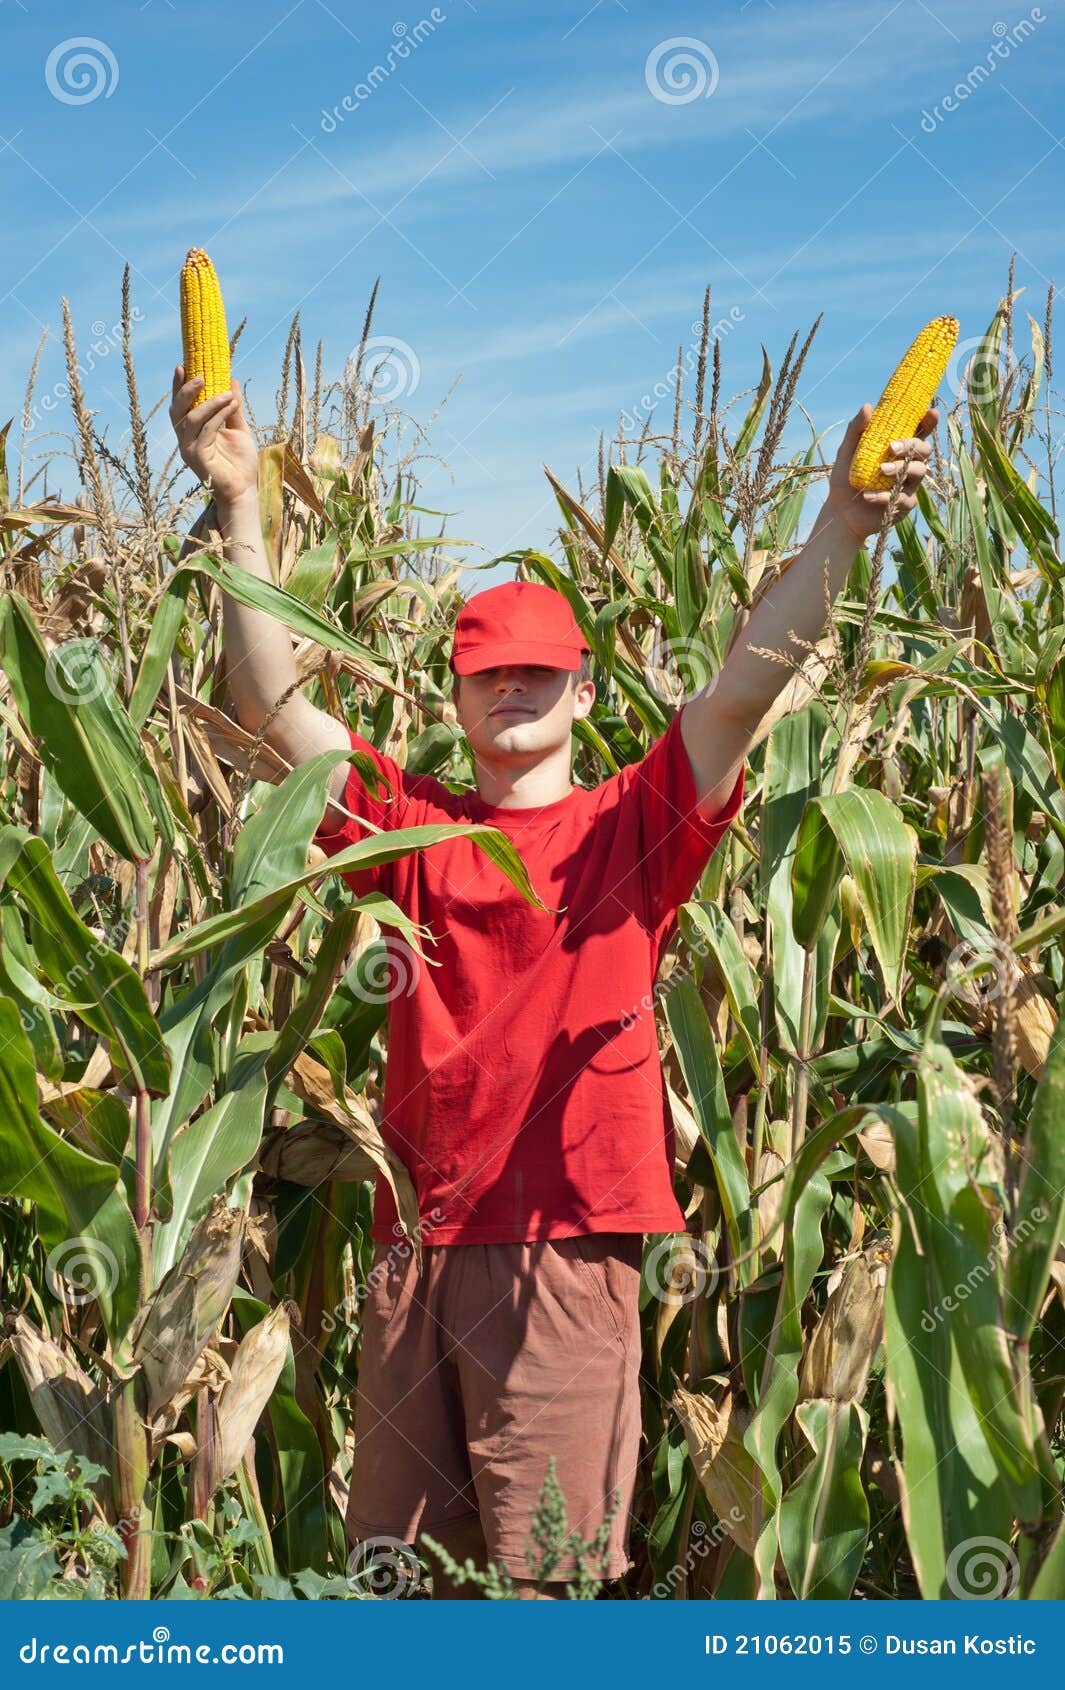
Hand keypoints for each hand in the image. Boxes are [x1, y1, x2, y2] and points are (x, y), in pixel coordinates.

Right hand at [169, 367, 259, 507]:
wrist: (244, 489)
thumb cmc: (240, 462)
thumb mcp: (239, 429)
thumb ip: (233, 407)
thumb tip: (231, 380)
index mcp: (191, 431)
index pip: (180, 405)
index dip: (179, 386)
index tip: (183, 366)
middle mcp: (186, 439)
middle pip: (177, 410)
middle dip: (186, 391)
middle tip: (201, 375)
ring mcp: (189, 449)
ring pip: (191, 419)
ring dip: (209, 402)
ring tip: (227, 393)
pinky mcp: (197, 458)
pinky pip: (206, 431)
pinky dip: (218, 415)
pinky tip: (231, 404)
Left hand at [825, 403, 936, 541]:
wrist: (840, 512)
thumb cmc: (845, 478)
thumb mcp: (846, 452)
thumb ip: (857, 430)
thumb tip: (867, 406)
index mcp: (898, 449)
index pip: (919, 432)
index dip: (928, 422)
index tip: (931, 412)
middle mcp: (908, 465)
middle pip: (924, 450)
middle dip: (911, 446)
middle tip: (892, 448)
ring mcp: (909, 485)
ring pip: (919, 472)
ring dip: (900, 469)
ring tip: (880, 471)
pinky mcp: (904, 505)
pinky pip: (904, 498)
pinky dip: (885, 495)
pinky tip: (868, 496)